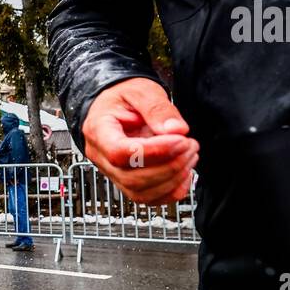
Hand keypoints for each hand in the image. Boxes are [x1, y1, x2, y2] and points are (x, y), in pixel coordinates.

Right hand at [82, 78, 198, 204]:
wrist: (114, 105)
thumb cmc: (122, 97)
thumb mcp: (140, 90)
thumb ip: (158, 108)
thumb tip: (176, 130)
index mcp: (99, 131)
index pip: (120, 153)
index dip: (153, 152)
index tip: (180, 140)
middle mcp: (101, 157)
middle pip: (132, 178)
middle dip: (169, 166)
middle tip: (190, 145)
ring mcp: (113, 173)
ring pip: (140, 193)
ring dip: (172, 180)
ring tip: (189, 156)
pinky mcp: (127, 182)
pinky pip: (148, 199)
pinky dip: (171, 193)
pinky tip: (184, 174)